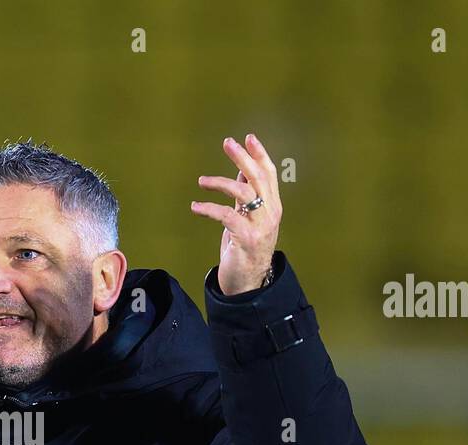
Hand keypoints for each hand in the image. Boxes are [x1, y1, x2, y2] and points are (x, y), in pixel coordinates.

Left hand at [191, 133, 282, 295]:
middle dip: (242, 158)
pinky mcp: (245, 238)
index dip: (260, 155)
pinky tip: (195, 207)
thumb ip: (246, 197)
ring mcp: (260, 226)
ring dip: (220, 182)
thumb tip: (241, 172)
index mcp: (272, 207)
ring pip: (243, 193)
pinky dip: (208, 209)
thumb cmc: (245, 249)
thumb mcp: (248, 219)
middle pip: (258, 178)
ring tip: (202, 181)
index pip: (270, 174)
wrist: (248, 283)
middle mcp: (270, 214)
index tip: (249, 138)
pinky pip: (226, 215)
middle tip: (228, 143)